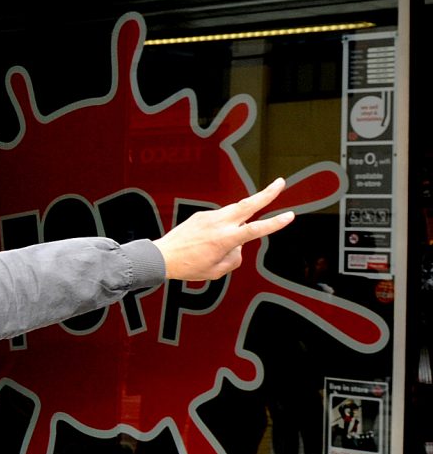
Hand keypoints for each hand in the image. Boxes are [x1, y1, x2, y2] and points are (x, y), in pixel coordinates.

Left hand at [155, 178, 293, 281]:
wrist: (162, 256)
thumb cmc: (189, 267)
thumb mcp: (217, 271)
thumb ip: (234, 259)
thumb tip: (238, 246)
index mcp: (224, 239)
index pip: (256, 229)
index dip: (275, 223)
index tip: (290, 215)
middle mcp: (218, 224)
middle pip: (247, 205)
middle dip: (266, 193)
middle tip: (281, 182)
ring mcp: (208, 217)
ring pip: (235, 210)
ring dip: (246, 211)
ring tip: (236, 228)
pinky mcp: (201, 215)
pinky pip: (220, 219)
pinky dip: (226, 226)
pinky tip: (212, 240)